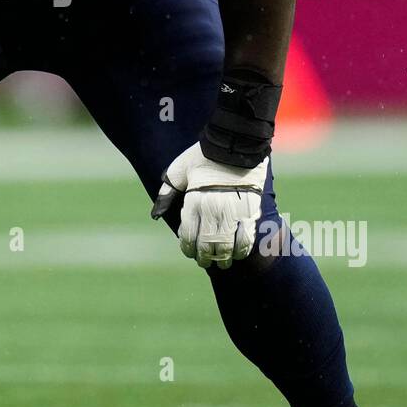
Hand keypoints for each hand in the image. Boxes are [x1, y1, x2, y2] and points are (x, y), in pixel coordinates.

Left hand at [152, 141, 267, 268]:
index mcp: (193, 201)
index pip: (188, 236)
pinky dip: (242, 250)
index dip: (188, 248)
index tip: (190, 252)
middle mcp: (212, 210)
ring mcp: (232, 212)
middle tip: (205, 262)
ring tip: (223, 262)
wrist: (235, 144)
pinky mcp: (250, 211)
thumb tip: (156, 214)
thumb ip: (167, 192)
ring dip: (224, 258)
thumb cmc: (203, 156)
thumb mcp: (179, 170)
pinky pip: (247, 239)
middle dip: (205, 258)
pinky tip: (239, 253)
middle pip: (207, 245)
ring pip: (226, 246)